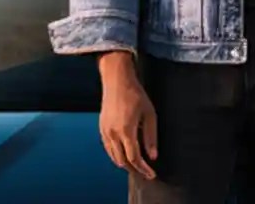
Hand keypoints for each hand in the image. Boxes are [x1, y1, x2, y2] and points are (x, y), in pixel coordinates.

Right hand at [98, 52, 157, 178]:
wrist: (117, 81)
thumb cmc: (135, 95)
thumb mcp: (149, 114)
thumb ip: (151, 136)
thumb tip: (153, 156)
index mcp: (126, 131)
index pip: (134, 158)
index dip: (143, 169)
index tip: (152, 174)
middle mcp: (113, 134)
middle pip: (122, 161)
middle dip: (134, 170)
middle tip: (145, 172)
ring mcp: (105, 131)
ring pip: (113, 157)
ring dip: (125, 164)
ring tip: (137, 165)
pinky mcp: (101, 128)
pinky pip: (108, 148)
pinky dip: (116, 155)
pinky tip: (125, 154)